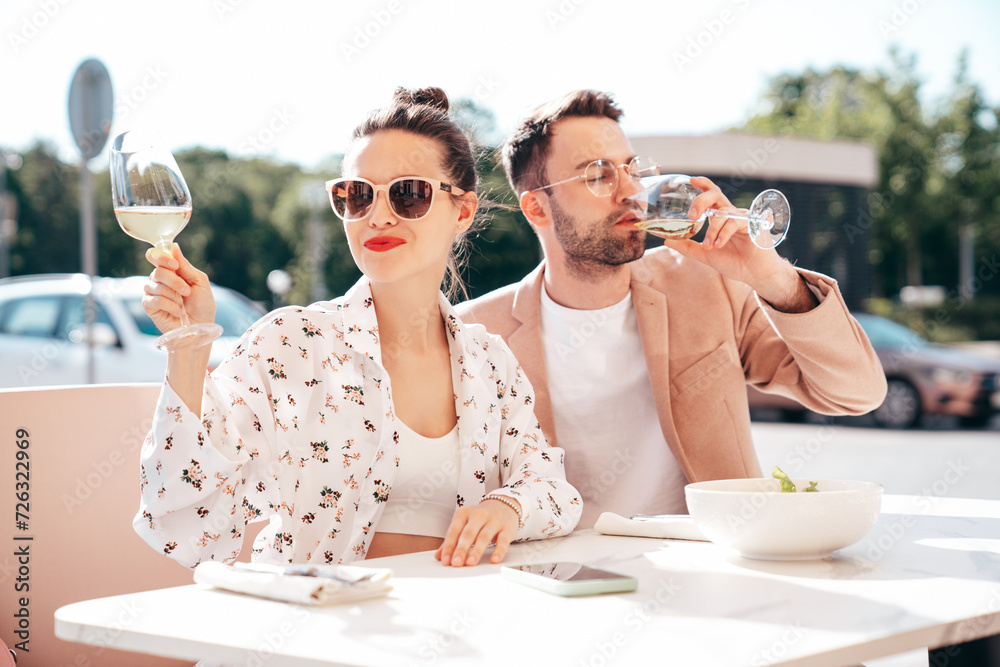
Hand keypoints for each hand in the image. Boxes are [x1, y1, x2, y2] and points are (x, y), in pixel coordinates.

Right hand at [142, 243, 215, 333]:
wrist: (200, 327)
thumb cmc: (202, 305)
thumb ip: (185, 265)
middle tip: (186, 291)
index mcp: (171, 271)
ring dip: (173, 294)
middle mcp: (159, 279)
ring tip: (183, 303)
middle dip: (174, 281)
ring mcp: (152, 292)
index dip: (161, 257)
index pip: (156, 256)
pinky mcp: (148, 305)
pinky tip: (176, 311)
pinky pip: (153, 299)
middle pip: (157, 271)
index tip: (174, 264)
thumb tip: (173, 246)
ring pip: (154, 284)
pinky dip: (168, 305)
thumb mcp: (199, 281)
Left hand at [434, 498, 519, 566]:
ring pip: (484, 537)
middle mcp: (478, 515)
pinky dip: (499, 551)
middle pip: (468, 534)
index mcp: (464, 513)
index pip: (454, 531)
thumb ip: (452, 539)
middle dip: (461, 549)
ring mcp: (493, 521)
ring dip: (476, 551)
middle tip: (456, 563)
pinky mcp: (506, 528)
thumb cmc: (481, 518)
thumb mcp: (464, 523)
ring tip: (470, 562)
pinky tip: (494, 559)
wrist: (504, 505)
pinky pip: (503, 541)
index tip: (445, 560)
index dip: (449, 547)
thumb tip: (439, 555)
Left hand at [661, 176, 788, 286]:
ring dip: (712, 230)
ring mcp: (743, 217)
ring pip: (722, 213)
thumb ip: (688, 246)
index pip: (712, 195)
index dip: (703, 185)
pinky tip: (719, 245)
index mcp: (721, 217)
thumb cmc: (734, 262)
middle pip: (716, 195)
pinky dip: (723, 234)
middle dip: (701, 201)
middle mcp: (732, 214)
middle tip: (692, 215)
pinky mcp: (754, 224)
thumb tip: (667, 241)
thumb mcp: (705, 254)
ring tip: (709, 246)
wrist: (755, 275)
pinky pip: (733, 222)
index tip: (691, 180)